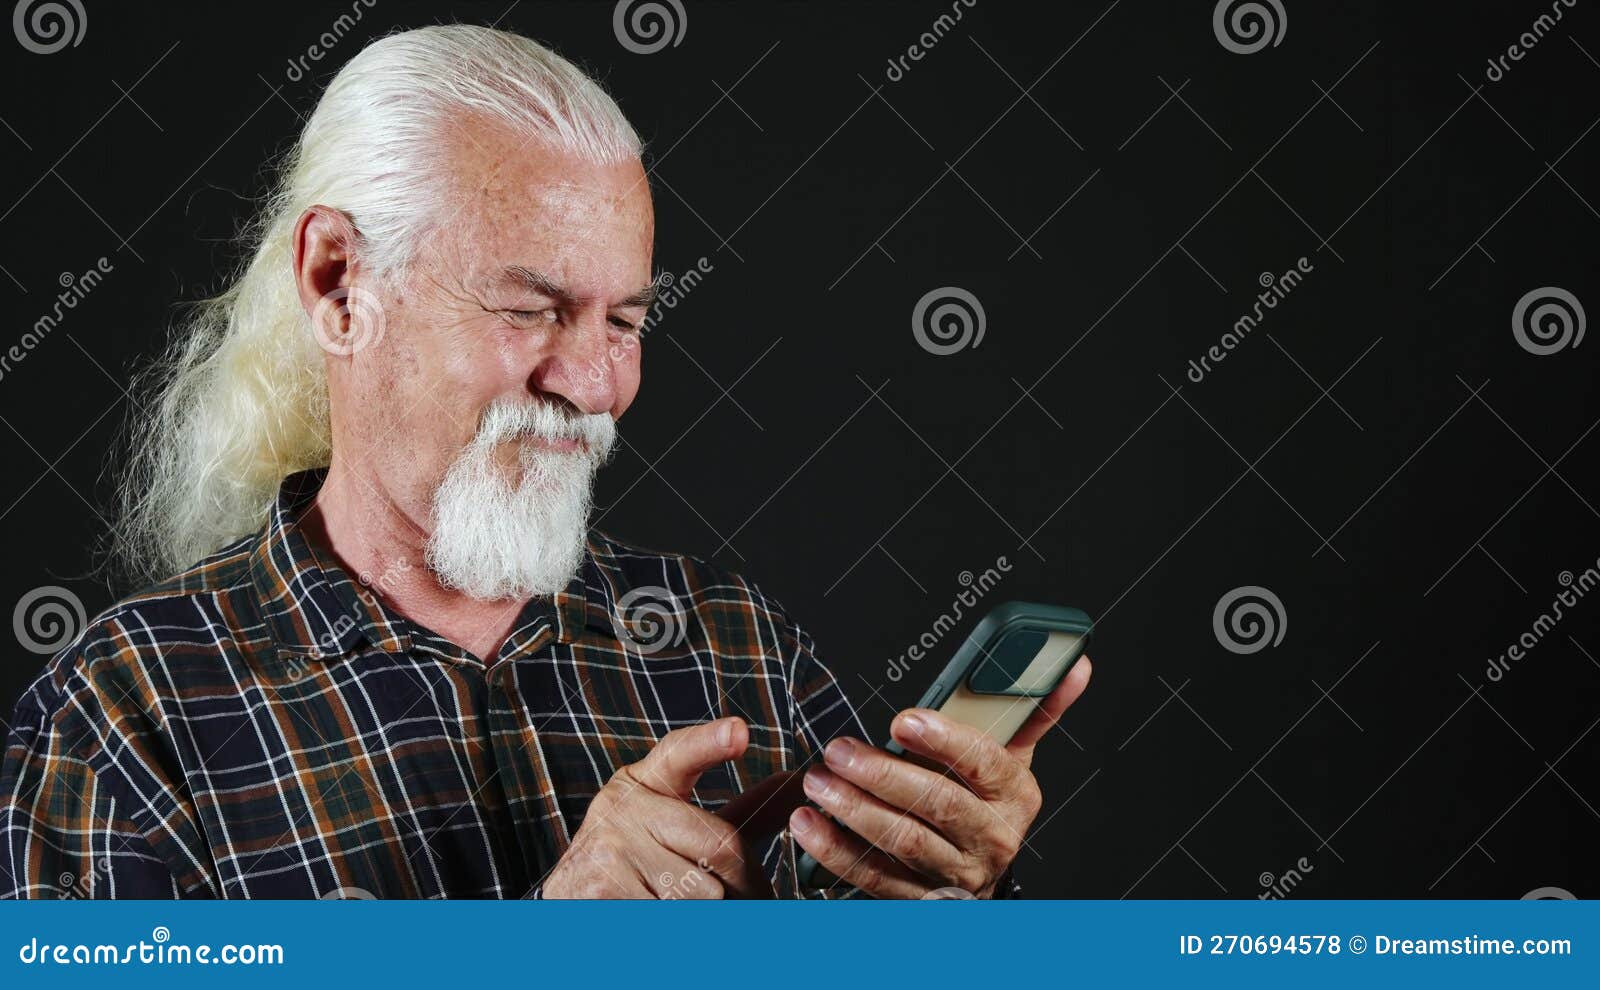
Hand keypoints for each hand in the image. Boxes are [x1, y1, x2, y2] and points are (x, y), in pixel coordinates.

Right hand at [542, 716, 774, 898]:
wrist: (571, 897)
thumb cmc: (642, 860)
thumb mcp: (683, 825)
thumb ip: (740, 810)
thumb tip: (796, 783)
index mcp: (646, 780)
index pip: (681, 753)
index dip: (710, 742)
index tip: (739, 731)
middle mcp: (624, 804)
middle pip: (719, 844)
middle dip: (746, 883)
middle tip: (757, 900)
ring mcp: (610, 845)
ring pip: (701, 890)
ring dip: (714, 910)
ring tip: (699, 909)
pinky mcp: (601, 886)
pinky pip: (672, 914)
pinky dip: (681, 925)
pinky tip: (666, 915)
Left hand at [789, 656, 1092, 897]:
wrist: (982, 867)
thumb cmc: (988, 796)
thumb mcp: (1015, 752)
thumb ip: (1034, 706)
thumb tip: (1075, 661)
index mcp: (1015, 792)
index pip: (985, 761)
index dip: (945, 739)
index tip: (903, 719)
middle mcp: (991, 836)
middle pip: (937, 804)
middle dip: (882, 774)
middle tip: (838, 750)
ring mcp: (956, 873)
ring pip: (903, 842)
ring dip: (853, 811)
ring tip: (817, 781)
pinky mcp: (920, 900)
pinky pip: (875, 878)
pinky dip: (836, 852)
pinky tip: (808, 825)